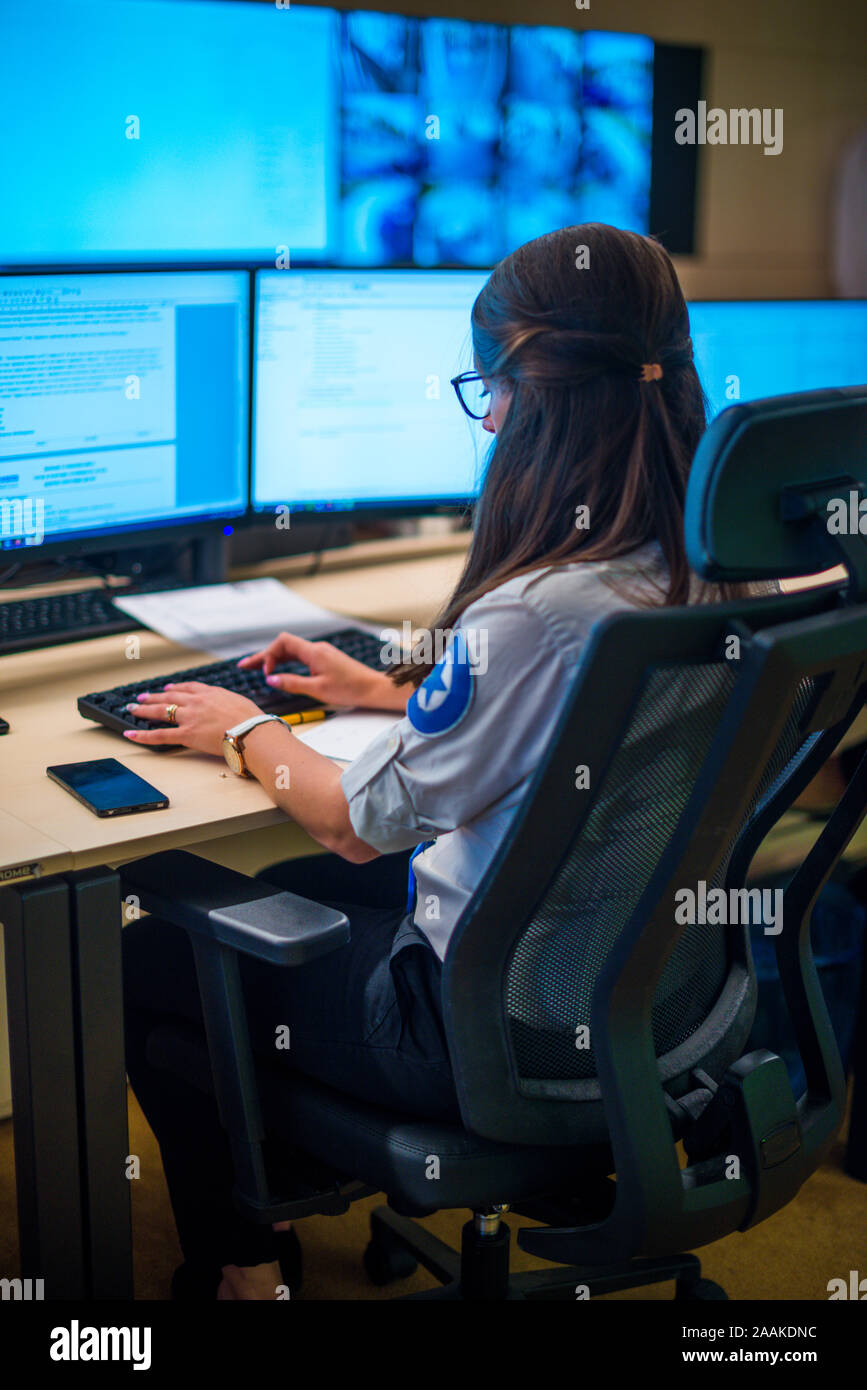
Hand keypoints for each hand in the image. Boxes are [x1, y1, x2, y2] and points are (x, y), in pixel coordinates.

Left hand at [123, 683, 262, 754]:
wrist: (251, 730)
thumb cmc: (252, 719)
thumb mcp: (240, 702)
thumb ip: (228, 703)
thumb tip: (229, 707)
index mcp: (210, 693)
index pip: (188, 688)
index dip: (176, 688)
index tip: (168, 688)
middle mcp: (196, 702)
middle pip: (170, 697)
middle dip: (154, 696)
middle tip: (142, 696)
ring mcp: (190, 717)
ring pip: (161, 711)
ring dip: (144, 709)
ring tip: (132, 708)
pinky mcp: (186, 734)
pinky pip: (160, 735)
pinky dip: (143, 735)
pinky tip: (130, 734)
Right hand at [238, 630, 394, 709]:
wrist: (373, 688)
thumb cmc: (350, 689)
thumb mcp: (318, 689)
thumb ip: (293, 683)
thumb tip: (271, 679)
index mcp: (314, 652)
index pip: (283, 643)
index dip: (269, 655)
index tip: (267, 674)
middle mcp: (316, 649)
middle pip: (284, 646)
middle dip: (264, 656)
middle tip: (244, 666)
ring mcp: (321, 653)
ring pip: (291, 652)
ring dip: (274, 659)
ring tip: (255, 669)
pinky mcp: (325, 660)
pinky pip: (300, 657)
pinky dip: (286, 663)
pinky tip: (279, 671)